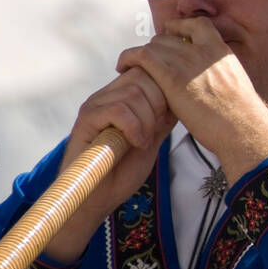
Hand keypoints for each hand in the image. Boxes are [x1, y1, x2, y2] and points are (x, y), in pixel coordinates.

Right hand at [45, 67, 176, 263]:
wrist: (98, 197)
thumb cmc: (123, 170)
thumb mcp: (152, 138)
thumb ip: (162, 117)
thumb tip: (181, 95)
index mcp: (122, 96)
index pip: (149, 71)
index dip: (165, 91)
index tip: (165, 119)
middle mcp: (107, 95)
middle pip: (142, 76)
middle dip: (158, 104)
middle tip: (155, 131)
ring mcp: (95, 104)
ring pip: (132, 93)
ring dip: (147, 120)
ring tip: (143, 141)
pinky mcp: (86, 119)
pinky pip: (117, 109)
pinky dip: (133, 127)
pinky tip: (135, 143)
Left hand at [115, 17, 267, 184]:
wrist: (242, 128)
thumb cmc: (241, 117)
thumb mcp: (236, 85)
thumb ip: (220, 75)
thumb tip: (213, 83)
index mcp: (221, 51)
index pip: (197, 25)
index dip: (181, 29)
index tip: (173, 38)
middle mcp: (203, 51)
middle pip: (170, 36)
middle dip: (157, 46)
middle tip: (150, 61)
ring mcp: (188, 63)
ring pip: (155, 45)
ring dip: (142, 54)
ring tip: (133, 65)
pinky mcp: (172, 78)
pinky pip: (143, 57)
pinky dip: (129, 58)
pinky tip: (123, 66)